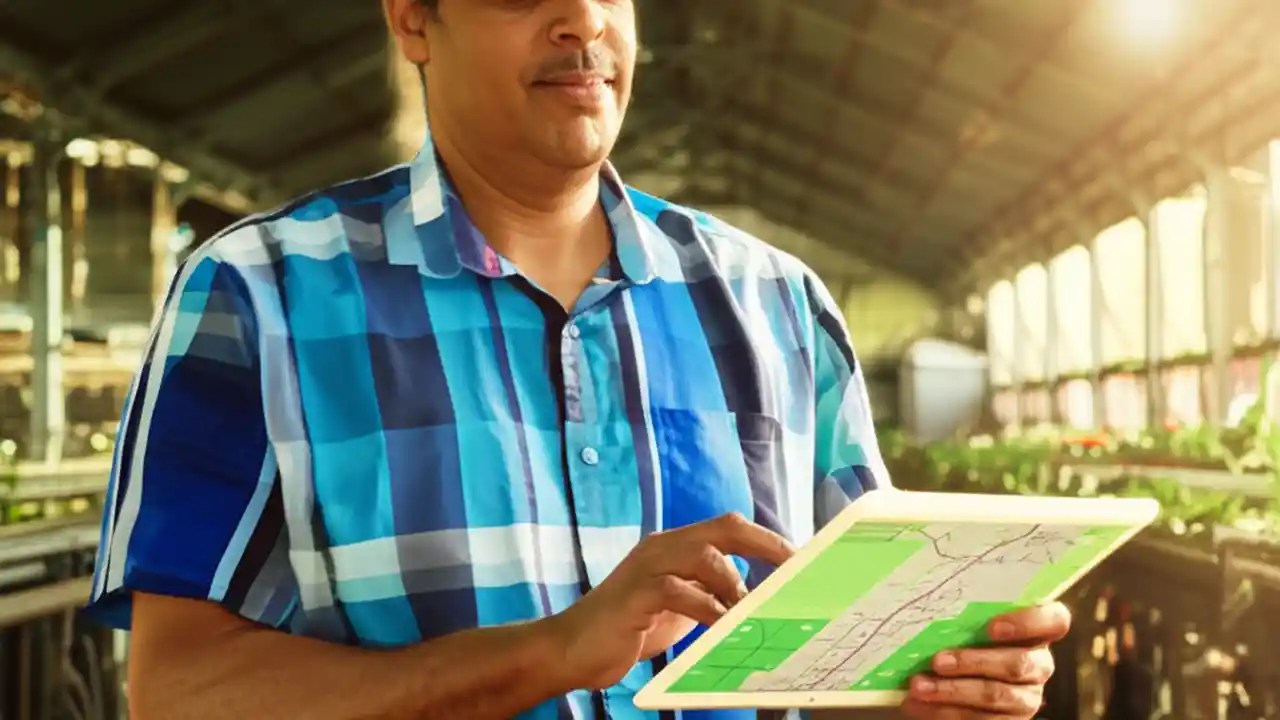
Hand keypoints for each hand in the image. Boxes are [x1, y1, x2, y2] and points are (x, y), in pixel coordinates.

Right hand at [545, 512, 794, 690]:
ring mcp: (646, 567)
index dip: (767, 539)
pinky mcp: (635, 594)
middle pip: (724, 528)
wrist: (571, 648)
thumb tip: (754, 596)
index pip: (729, 528)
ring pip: (705, 554)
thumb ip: (709, 594)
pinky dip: (707, 607)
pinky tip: (722, 624)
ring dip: (737, 584)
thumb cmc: (627, 629)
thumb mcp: (678, 607)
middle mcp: (662, 547)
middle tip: (795, 570)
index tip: (801, 560)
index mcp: (674, 546)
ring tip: (752, 610)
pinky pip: (679, 591)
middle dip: (766, 546)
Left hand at [901, 602, 1071, 718]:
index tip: (991, 627)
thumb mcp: (968, 624)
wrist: (951, 678)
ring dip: (953, 691)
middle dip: (974, 662)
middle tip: (937, 661)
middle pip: (1019, 663)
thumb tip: (931, 605)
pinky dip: (947, 712)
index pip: (1056, 621)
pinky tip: (921, 705)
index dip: (1029, 622)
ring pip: (998, 695)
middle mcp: (1039, 664)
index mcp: (1037, 631)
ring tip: (919, 687)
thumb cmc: (962, 638)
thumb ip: (966, 616)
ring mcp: (1027, 697)